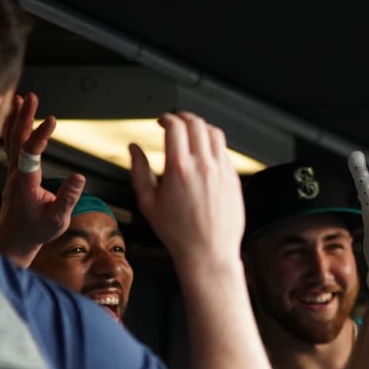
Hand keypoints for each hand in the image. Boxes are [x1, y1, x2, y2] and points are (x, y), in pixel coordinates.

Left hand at [0, 92, 85, 265]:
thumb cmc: (36, 230)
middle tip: (31, 97)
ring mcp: (11, 170)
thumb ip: (68, 198)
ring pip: (11, 139)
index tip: (52, 119)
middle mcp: (15, 173)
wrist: (12, 238)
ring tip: (21, 98)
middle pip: (17, 139)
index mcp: (25, 183)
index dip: (40, 135)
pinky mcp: (12, 170)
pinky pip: (10, 143)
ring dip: (16, 117)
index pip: (30, 153)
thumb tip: (79, 176)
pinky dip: (12, 127)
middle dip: (24, 117)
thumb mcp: (58, 219)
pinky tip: (15, 115)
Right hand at [130, 112, 245, 269]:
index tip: (161, 121)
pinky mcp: (234, 179)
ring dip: (202, 126)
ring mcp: (221, 171)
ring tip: (192, 131)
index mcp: (179, 168)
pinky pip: (225, 151)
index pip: (176, 126)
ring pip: (215, 133)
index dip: (166, 118)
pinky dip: (214, 145)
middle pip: (197, 123)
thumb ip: (138, 170)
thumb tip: (134, 149)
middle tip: (176, 121)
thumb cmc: (179, 233)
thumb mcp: (148, 202)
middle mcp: (203, 166)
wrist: (208, 252)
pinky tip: (206, 152)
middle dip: (183, 117)